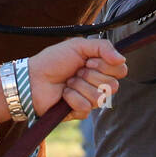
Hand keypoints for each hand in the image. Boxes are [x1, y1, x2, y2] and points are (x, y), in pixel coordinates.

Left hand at [0, 38, 126, 122]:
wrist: (33, 77)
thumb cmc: (54, 60)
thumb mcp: (78, 45)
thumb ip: (102, 47)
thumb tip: (122, 59)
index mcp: (100, 67)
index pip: (121, 70)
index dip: (106, 66)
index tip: (89, 61)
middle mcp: (98, 83)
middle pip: (113, 86)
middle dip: (91, 76)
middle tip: (76, 71)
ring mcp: (90, 98)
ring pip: (100, 97)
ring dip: (80, 86)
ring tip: (68, 82)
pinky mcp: (80, 111)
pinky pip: (86, 107)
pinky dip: (72, 98)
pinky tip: (64, 94)